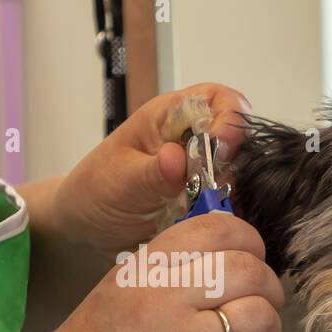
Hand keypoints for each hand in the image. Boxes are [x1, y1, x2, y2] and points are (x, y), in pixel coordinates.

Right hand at [14, 213, 282, 331]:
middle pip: (249, 271)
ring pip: (262, 317)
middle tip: (256, 312)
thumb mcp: (115, 298)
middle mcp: (162, 300)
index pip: (216, 228)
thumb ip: (165, 274)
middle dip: (267, 291)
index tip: (250, 263)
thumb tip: (228, 258)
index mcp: (140, 271)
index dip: (249, 243)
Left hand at [51, 83, 251, 270]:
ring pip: (242, 175)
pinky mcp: (210, 203)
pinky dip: (230, 215)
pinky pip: (234, 204)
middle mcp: (195, 142)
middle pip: (241, 139)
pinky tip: (211, 224)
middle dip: (235, 164)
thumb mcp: (119, 181)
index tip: (221, 151)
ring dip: (233, 194)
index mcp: (171, 118)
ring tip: (206, 210)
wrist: (88, 231)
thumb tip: (178, 158)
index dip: (230, 120)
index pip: (220, 100)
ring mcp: (206, 174)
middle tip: (214, 189)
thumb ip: (152, 173)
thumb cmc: (96, 192)